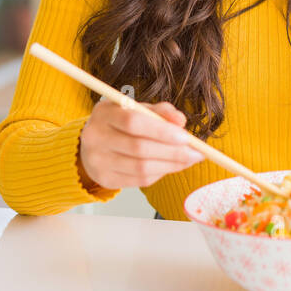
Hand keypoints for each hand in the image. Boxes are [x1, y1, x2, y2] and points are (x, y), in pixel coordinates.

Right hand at [78, 98, 203, 190]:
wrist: (93, 144)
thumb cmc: (120, 123)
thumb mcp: (137, 109)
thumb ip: (161, 111)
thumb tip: (181, 121)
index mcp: (104, 113)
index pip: (133, 122)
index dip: (161, 131)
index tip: (186, 137)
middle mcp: (95, 137)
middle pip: (139, 148)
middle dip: (173, 152)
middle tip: (196, 153)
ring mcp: (97, 161)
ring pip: (141, 168)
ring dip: (170, 165)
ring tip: (189, 160)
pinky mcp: (104, 179)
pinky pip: (139, 181)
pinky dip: (160, 174)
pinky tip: (171, 166)